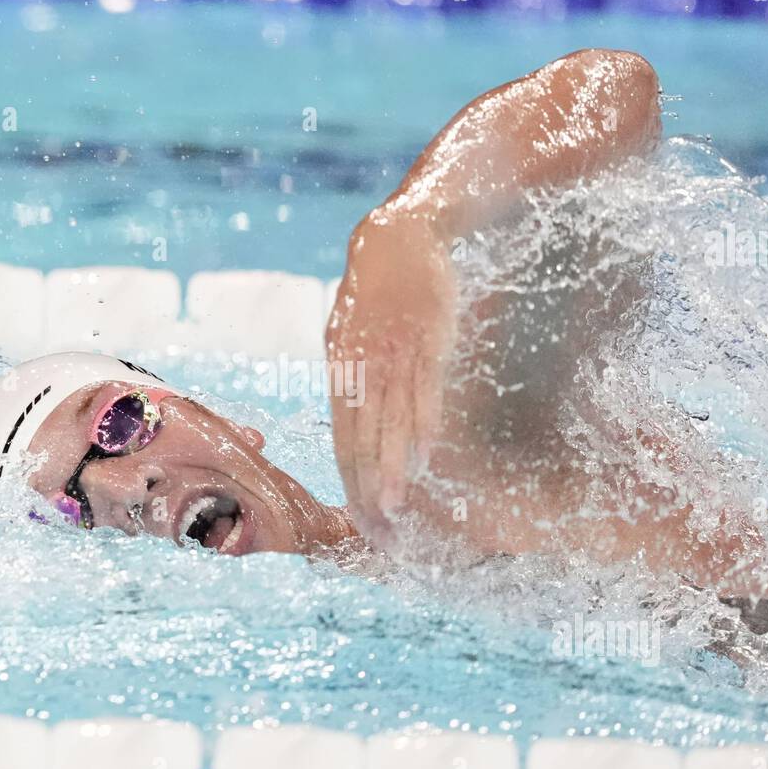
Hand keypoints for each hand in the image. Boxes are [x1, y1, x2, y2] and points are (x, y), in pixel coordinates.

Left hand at [325, 212, 455, 546]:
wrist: (399, 234)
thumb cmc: (374, 289)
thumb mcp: (348, 334)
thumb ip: (351, 379)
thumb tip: (352, 422)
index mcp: (341, 372)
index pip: (344, 442)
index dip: (352, 484)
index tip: (363, 521)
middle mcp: (362, 370)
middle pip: (363, 443)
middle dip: (370, 493)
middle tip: (381, 533)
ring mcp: (394, 356)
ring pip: (391, 425)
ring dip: (394, 472)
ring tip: (397, 512)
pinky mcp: (426, 341)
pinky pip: (424, 392)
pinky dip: (423, 428)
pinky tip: (426, 460)